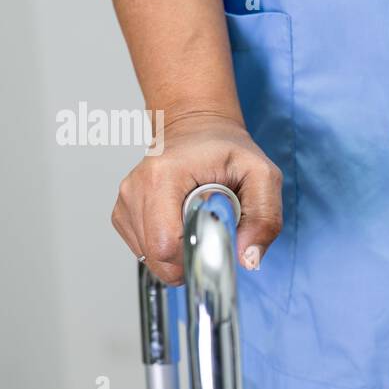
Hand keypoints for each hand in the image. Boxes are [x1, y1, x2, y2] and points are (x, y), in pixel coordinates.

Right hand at [112, 111, 282, 284]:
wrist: (196, 130)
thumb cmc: (226, 150)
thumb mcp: (262, 175)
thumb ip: (264, 217)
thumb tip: (248, 258)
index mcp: (164, 177)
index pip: (166, 245)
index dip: (196, 256)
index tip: (217, 244)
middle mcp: (136, 189)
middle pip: (156, 256)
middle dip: (189, 258)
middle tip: (210, 235)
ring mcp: (126, 201)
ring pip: (149, 257)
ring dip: (179, 252)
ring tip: (196, 222)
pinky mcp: (123, 212)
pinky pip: (144, 251)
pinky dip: (166, 247)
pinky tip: (181, 223)